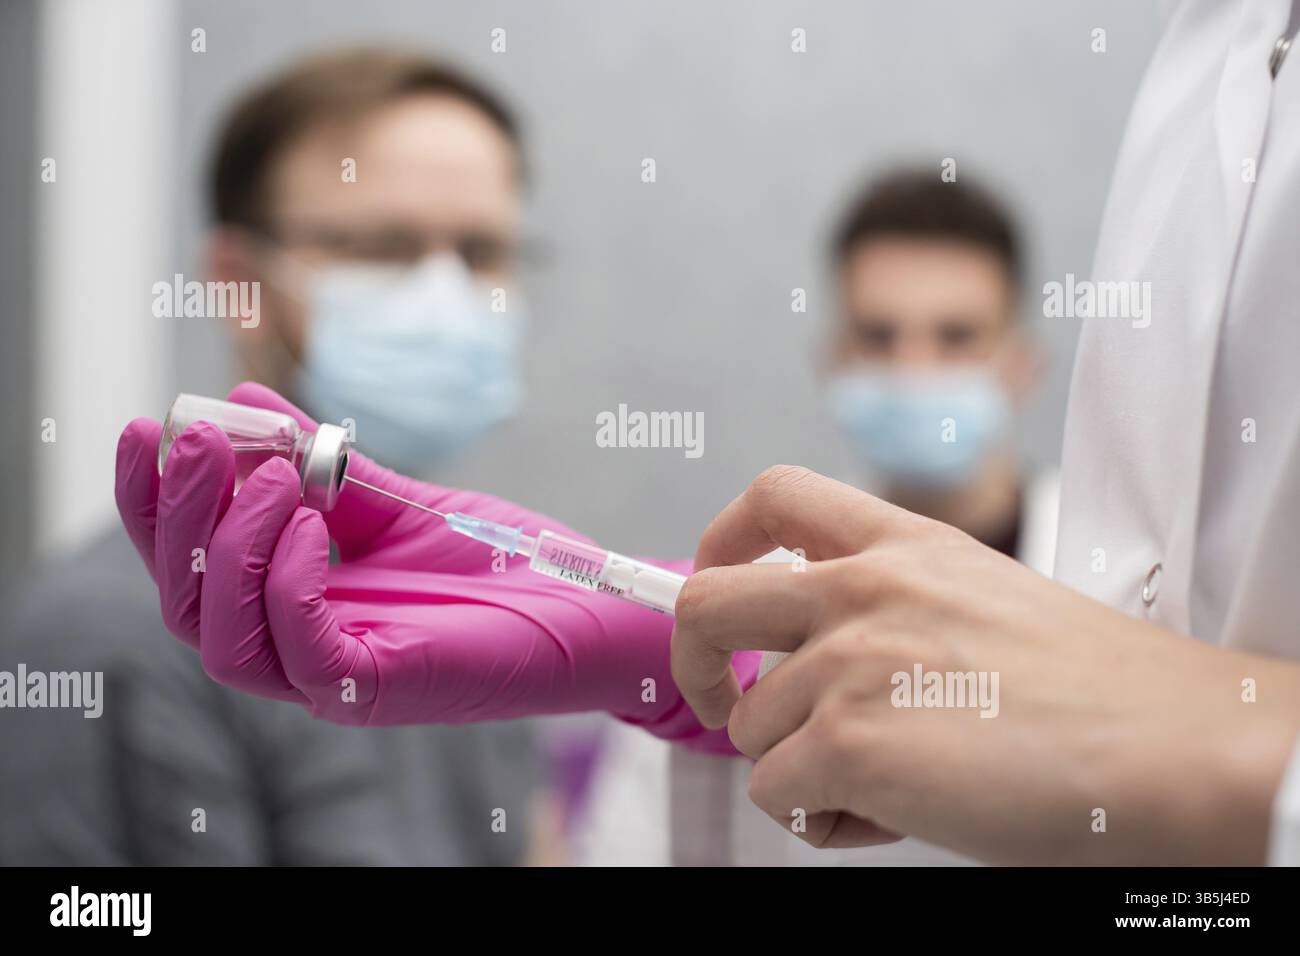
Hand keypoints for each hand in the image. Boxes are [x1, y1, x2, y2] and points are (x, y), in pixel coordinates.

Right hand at [115, 382, 753, 747]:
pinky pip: (298, 648)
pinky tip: (307, 522)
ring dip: (226, 546)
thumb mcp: (397, 501)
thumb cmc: (496, 559)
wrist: (587, 600)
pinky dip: (287, 582)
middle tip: (193, 437)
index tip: (146, 428)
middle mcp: (296, 646)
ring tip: (269, 477)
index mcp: (292, 603)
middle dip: (174, 515)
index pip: (191, 562)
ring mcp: (332, 676)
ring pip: (223, 635)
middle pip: (186, 600)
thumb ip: (323, 467)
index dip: (152, 502)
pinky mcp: (375, 688)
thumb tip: (246, 401)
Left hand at [671, 465, 1299, 863]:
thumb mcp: (981, 597)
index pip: (774, 496)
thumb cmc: (1091, 688)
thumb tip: (804, 663)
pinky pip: (779, 795)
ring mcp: (849, 662)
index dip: (720, 539)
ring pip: (750, 726)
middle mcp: (863, 590)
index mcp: (903, 544)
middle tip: (721, 704)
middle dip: (689, 662)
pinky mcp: (849, 742)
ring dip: (800, 767)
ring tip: (889, 784)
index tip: (712, 581)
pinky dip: (822, 819)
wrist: (1165, 744)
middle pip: (706, 602)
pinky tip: (895, 815)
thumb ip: (888, 607)